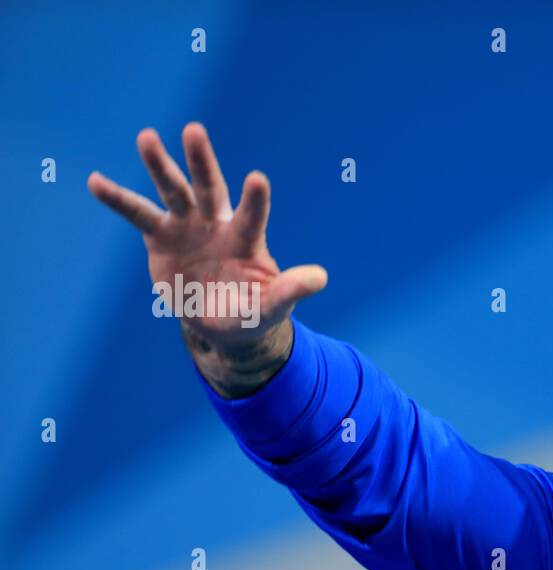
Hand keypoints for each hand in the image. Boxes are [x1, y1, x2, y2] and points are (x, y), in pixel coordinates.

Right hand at [88, 123, 326, 391]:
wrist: (221, 321)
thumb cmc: (253, 310)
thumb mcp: (273, 306)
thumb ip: (291, 290)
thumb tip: (321, 278)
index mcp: (246, 238)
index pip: (252, 215)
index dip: (255, 199)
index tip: (257, 179)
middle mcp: (216, 223)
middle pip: (210, 188)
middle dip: (202, 161)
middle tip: (194, 130)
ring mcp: (187, 226)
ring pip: (173, 191)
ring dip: (160, 166)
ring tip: (147, 137)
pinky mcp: (160, 237)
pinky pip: (136, 214)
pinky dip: (116, 198)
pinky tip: (95, 180)